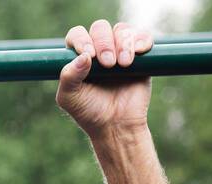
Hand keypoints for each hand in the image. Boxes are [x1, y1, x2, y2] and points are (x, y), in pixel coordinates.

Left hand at [58, 20, 153, 138]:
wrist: (115, 126)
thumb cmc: (89, 113)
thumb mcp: (69, 98)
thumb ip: (68, 77)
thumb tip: (83, 56)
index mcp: (79, 58)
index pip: (77, 35)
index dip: (82, 39)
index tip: (88, 55)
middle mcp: (99, 51)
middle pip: (100, 28)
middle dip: (104, 42)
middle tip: (108, 64)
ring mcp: (120, 51)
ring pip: (122, 30)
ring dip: (123, 43)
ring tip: (124, 65)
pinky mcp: (140, 56)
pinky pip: (143, 36)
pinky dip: (141, 40)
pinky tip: (139, 53)